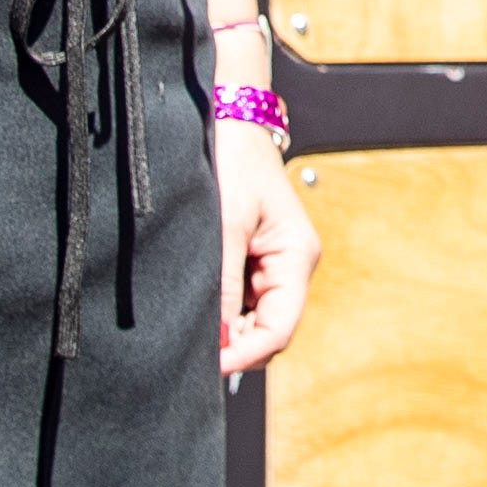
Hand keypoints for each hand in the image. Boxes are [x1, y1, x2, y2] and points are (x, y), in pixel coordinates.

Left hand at [213, 118, 318, 377]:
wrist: (230, 121)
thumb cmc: (232, 161)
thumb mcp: (224, 224)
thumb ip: (222, 284)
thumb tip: (215, 340)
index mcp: (297, 257)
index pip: (279, 330)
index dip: (244, 355)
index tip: (208, 366)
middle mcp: (292, 266)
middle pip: (269, 331)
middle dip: (234, 346)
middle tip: (189, 349)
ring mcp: (275, 264)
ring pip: (254, 320)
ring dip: (226, 329)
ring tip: (189, 325)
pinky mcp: (256, 259)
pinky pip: (243, 301)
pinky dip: (222, 312)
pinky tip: (198, 307)